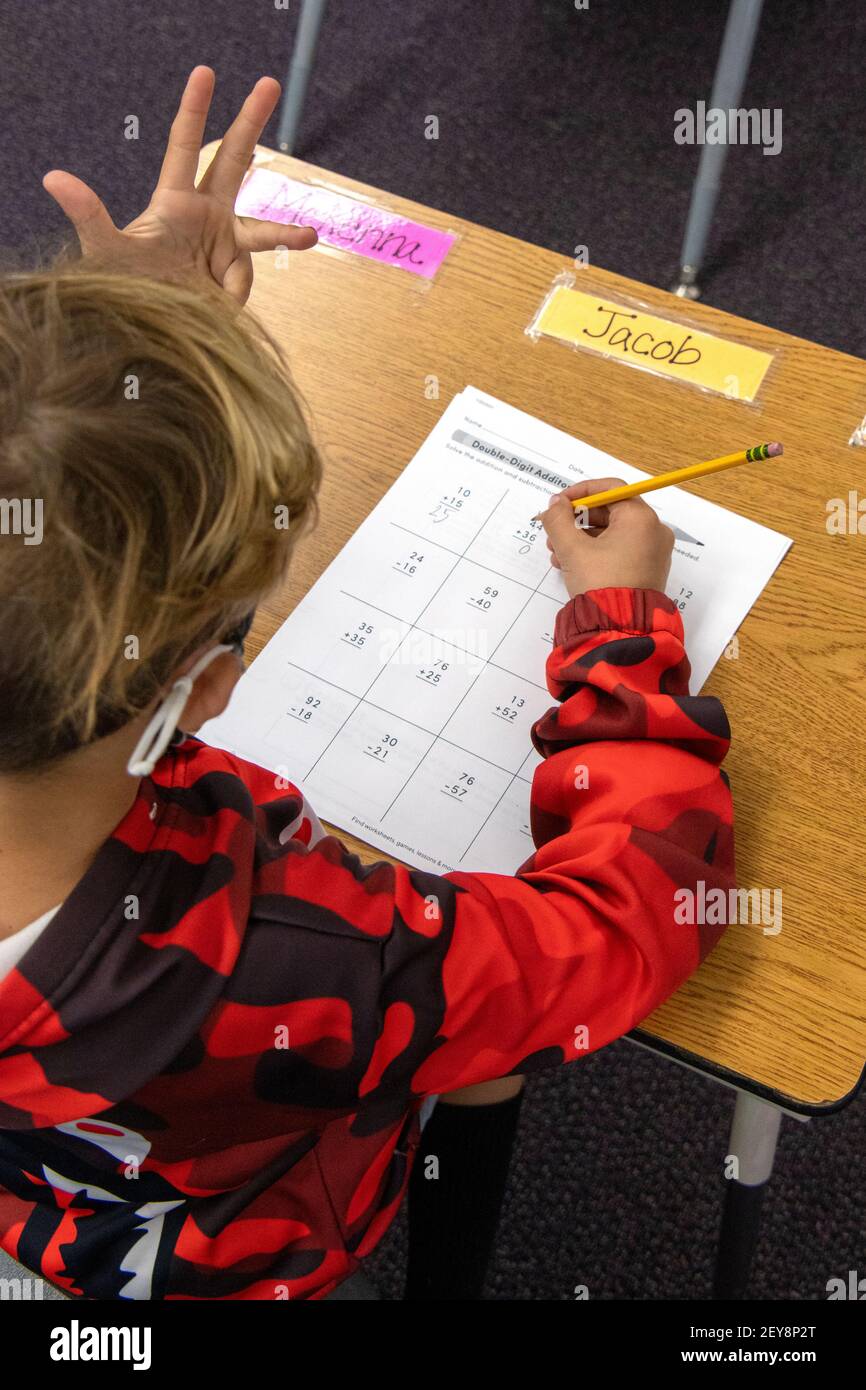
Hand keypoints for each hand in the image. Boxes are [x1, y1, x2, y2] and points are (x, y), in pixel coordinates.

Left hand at [42, 66, 316, 303]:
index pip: (185, 145)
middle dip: (251, 120)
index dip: (194, 109)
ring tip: (310, 236)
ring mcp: (226, 246)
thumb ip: (88, 213)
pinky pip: (243, 283)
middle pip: (234, 158)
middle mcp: (207, 215)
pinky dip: (231, 297)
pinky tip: (215, 305)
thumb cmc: (126, 286)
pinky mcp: (236, 278)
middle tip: (270, 82)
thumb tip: (52, 178)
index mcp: (175, 200)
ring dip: (287, 233)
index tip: (205, 73)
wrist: (149, 329)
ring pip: (263, 231)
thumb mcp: (105, 248)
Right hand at [542, 478, 674, 597]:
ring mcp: (653, 552)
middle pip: (611, 512)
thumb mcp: (572, 549)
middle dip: (578, 521)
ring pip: (613, 533)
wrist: (621, 628)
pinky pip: (620, 551)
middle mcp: (653, 531)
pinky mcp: (648, 570)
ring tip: (557, 553)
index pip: (611, 489)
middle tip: (554, 530)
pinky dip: (596, 552)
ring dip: (582, 539)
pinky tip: (571, 564)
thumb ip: (559, 520)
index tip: (560, 503)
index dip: (581, 492)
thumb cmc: (601, 584)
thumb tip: (555, 505)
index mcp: (641, 519)